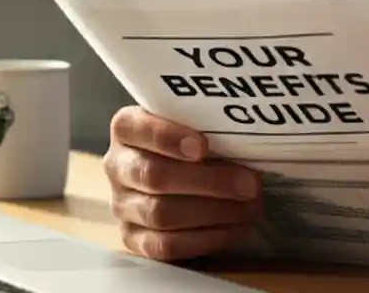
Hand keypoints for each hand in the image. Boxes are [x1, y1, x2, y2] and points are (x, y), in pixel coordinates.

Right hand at [104, 106, 262, 259]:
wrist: (177, 171)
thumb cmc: (192, 142)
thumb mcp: (194, 124)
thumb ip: (208, 126)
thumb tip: (247, 140)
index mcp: (127, 128)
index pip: (138, 129)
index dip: (168, 138)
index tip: (203, 147)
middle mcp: (118, 166)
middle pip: (154, 176)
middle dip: (209, 182)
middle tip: (250, 184)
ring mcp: (122, 205)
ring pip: (160, 214)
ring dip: (213, 212)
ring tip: (250, 207)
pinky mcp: (134, 238)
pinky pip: (165, 245)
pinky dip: (205, 238)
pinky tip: (234, 228)